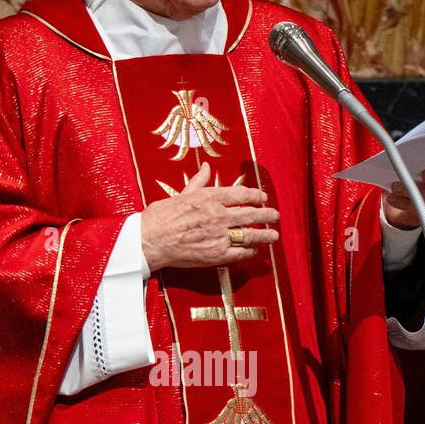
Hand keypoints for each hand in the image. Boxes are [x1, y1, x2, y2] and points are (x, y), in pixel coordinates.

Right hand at [140, 161, 279, 271]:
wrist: (149, 240)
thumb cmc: (161, 216)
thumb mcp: (181, 194)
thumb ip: (198, 182)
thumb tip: (207, 168)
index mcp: (210, 198)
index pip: (241, 194)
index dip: (256, 196)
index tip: (263, 198)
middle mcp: (218, 215)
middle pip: (251, 214)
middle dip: (267, 215)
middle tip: (275, 216)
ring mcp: (219, 236)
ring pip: (250, 235)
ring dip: (265, 235)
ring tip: (273, 235)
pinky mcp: (216, 254)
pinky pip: (240, 253)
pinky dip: (249, 251)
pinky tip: (254, 250)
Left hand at [383, 155, 424, 230]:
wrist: (407, 200)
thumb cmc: (413, 175)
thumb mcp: (416, 163)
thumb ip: (416, 156)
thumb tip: (396, 148)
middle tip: (424, 174)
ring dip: (415, 192)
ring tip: (397, 187)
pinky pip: (423, 211)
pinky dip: (405, 203)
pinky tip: (393, 198)